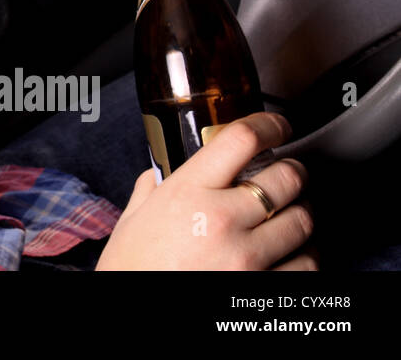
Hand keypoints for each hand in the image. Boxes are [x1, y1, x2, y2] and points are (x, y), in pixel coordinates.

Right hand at [96, 113, 315, 269]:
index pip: (241, 138)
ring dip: (299, 215)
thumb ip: (149, 190)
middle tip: (286, 175)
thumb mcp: (132, 219)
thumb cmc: (131, 269)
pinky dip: (303, 257)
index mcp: (187, 193)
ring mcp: (247, 257)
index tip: (277, 126)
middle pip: (287, 177)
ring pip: (304, 221)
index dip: (268, 124)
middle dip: (292, 172)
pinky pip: (307, 265)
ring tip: (287, 216)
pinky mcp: (264, 288)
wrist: (132, 315)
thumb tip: (158, 174)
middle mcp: (221, 220)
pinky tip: (288, 254)